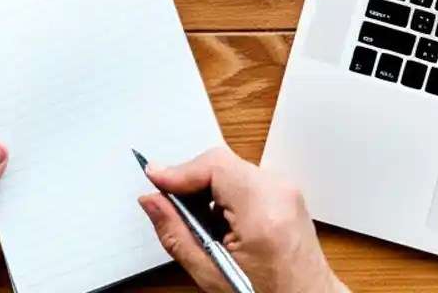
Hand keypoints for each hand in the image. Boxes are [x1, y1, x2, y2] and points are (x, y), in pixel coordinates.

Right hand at [139, 147, 345, 292]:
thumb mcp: (211, 273)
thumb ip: (176, 234)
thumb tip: (151, 202)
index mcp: (262, 210)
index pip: (214, 166)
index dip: (179, 171)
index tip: (154, 179)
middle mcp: (279, 191)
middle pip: (221, 164)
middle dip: (190, 182)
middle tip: (170, 208)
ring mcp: (285, 188)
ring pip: (231, 169)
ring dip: (207, 190)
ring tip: (200, 225)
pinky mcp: (284, 191)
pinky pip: (244, 178)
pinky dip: (224, 194)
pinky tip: (219, 223)